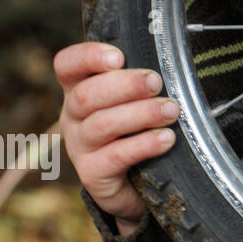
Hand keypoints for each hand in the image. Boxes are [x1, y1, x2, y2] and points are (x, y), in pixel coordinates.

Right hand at [55, 42, 179, 236]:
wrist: (134, 184)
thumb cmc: (136, 129)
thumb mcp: (133, 99)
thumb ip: (141, 79)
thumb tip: (174, 57)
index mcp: (79, 89)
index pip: (68, 65)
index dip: (88, 57)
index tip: (118, 57)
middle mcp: (73, 116)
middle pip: (86, 95)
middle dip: (126, 85)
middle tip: (156, 82)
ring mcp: (80, 147)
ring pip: (103, 124)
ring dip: (141, 114)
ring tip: (171, 110)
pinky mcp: (92, 174)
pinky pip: (116, 156)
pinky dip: (144, 144)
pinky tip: (167, 138)